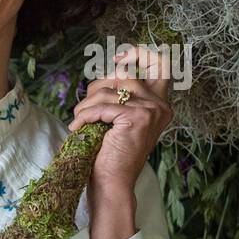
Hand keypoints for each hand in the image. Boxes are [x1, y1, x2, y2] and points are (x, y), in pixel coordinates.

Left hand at [67, 44, 173, 198]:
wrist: (112, 184)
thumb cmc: (112, 153)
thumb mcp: (119, 117)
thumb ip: (123, 93)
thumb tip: (113, 65)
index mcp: (160, 104)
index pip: (160, 63)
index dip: (139, 53)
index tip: (119, 58)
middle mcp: (160, 105)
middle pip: (123, 73)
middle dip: (97, 86)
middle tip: (86, 109)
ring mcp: (151, 110)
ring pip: (107, 90)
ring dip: (86, 105)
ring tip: (79, 121)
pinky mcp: (137, 117)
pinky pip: (102, 107)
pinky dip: (85, 117)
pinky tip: (78, 129)